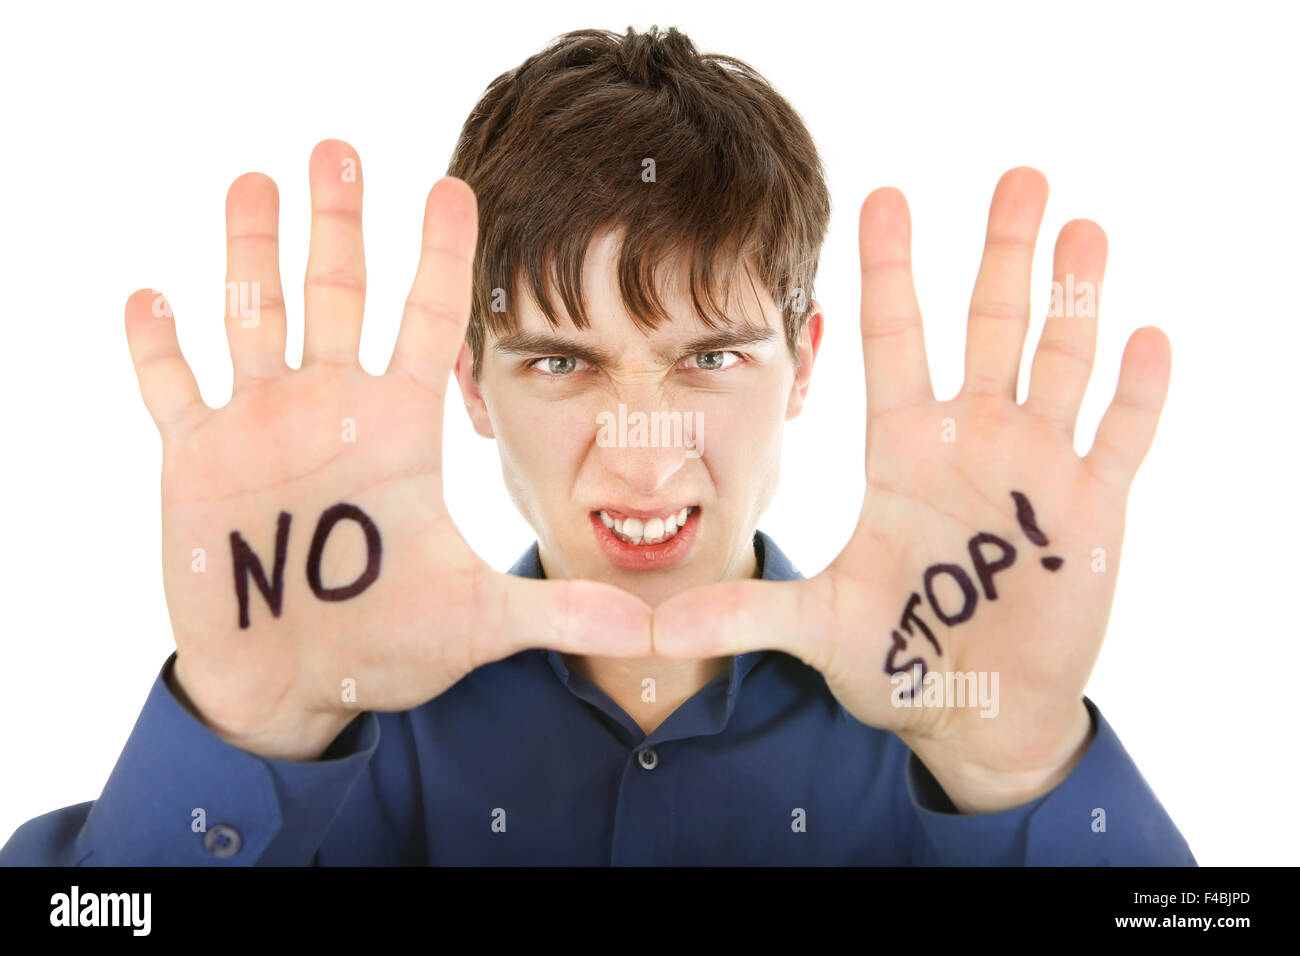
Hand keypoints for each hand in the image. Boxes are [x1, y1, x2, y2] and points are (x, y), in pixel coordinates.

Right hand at [127, 140, 650, 760]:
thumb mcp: (476, 621)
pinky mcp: (196, 460)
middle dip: (337, 225)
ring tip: (253, 180)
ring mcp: (260, 428)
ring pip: (254, 316)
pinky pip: (172, 388)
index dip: (441, 256)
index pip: (429, 321)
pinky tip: (150, 297)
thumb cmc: (388, 644)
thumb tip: (646, 626)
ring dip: (249, 253)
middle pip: (336, 294)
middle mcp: (331, 409)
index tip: (453, 186)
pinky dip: (159, 347)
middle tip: (337, 146)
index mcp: (399, 428)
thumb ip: (555, 612)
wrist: (298, 684)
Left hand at [653, 168, 1170, 811]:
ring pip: (1059, 362)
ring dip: (1075, 298)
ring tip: (1084, 228)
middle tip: (1020, 173)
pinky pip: (1120, 437)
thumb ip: (743, 616)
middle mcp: (971, 442)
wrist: (974, 713)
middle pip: (988, 327)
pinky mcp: (1091, 512)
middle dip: (1002, 253)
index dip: (891, 270)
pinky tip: (1148, 336)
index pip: (893, 340)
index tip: (885, 193)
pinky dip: (1136, 392)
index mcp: (904, 450)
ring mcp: (1034, 471)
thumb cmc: (895, 658)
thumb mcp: (818, 628)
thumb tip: (650, 632)